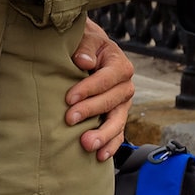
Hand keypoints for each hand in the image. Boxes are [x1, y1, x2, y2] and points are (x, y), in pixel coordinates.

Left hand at [66, 17, 134, 161]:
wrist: (91, 51)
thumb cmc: (86, 45)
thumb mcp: (86, 38)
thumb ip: (85, 48)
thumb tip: (84, 62)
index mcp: (119, 65)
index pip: (106, 79)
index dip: (88, 89)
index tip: (69, 98)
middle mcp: (125, 86)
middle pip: (111, 101)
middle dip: (90, 111)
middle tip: (69, 119)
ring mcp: (123, 104)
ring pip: (118, 121)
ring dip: (103, 134)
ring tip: (87, 145)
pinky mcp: (117, 116)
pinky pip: (118, 133)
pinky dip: (111, 145)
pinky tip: (100, 156)